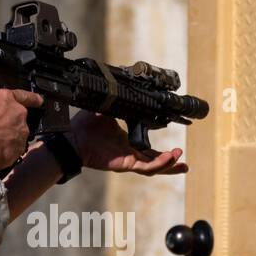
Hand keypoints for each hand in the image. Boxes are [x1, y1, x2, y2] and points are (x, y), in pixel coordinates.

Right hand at [0, 87, 42, 171]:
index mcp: (6, 99)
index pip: (23, 95)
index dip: (31, 98)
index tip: (38, 100)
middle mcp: (18, 114)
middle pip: (18, 117)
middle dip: (8, 122)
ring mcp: (21, 132)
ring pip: (17, 133)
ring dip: (8, 136)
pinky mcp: (19, 149)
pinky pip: (14, 148)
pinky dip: (7, 150)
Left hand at [66, 110, 187, 175]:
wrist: (73, 138)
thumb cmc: (85, 125)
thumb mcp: (108, 109)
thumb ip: (121, 102)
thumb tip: (129, 88)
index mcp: (127, 141)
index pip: (148, 149)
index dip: (161, 151)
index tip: (174, 147)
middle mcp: (130, 152)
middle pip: (155, 161)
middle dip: (170, 162)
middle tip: (183, 161)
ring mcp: (128, 158)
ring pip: (153, 167)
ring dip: (168, 164)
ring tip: (180, 160)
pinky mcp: (125, 163)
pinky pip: (145, 167)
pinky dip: (159, 164)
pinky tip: (169, 158)